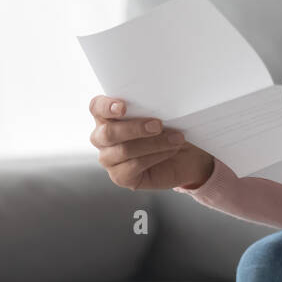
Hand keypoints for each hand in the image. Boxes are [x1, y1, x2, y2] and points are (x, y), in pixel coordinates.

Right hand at [88, 95, 214, 190]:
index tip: (123, 107)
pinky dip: (155, 157)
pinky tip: (170, 151)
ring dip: (154, 143)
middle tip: (158, 125)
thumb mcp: (161, 114)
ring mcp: (109, 159)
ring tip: (175, 139)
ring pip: (123, 150)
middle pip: (107, 133)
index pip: (96, 107)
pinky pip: (133, 166)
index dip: (106, 106)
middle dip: (135, 128)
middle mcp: (103, 138)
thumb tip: (158, 104)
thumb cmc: (168, 130)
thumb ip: (150, 108)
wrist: (184, 156)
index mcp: (108, 117)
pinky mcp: (120, 176)